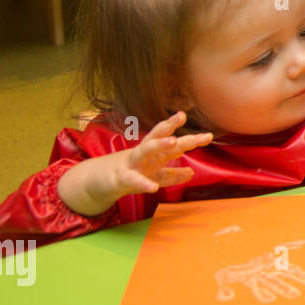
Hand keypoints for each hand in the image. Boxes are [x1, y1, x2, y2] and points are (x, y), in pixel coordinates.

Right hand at [59, 111, 212, 213]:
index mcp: (152, 153)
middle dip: (171, 128)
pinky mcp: (121, 178)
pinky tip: (153, 187)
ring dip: (159, 145)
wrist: (96, 184)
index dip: (189, 137)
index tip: (208, 135)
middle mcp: (143, 154)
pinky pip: (133, 180)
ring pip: (145, 150)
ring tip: (173, 142)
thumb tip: (191, 172)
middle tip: (183, 117)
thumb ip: (171, 174)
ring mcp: (131, 164)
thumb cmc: (128, 175)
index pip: (170, 139)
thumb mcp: (152, 175)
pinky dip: (143, 183)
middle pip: (158, 137)